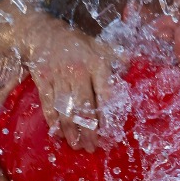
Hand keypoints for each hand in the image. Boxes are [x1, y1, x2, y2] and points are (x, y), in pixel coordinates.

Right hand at [19, 14, 115, 150]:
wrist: (44, 33)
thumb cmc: (78, 44)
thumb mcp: (101, 46)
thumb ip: (119, 57)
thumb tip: (136, 64)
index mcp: (96, 65)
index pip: (104, 96)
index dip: (107, 118)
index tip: (109, 136)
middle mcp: (78, 72)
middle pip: (84, 108)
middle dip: (89, 132)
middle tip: (93, 148)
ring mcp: (58, 76)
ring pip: (66, 109)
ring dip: (72, 131)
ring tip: (77, 146)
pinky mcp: (43, 80)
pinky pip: (48, 105)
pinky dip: (53, 122)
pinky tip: (58, 134)